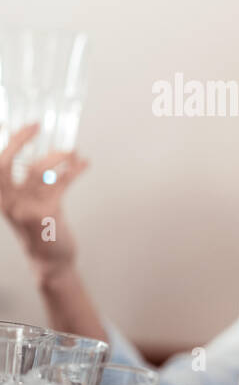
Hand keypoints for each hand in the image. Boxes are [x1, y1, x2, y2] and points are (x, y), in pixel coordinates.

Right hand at [0, 124, 88, 278]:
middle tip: (37, 125)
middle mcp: (7, 202)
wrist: (51, 259)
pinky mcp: (46, 213)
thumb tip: (41, 150)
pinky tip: (84, 164)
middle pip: (4, 164)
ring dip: (58, 156)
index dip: (6, 143)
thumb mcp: (26, 203)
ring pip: (37, 171)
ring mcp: (25, 208)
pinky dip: (74, 170)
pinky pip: (60, 183)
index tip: (18, 126)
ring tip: (72, 152)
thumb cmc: (40, 228)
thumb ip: (28, 181)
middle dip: (20, 141)